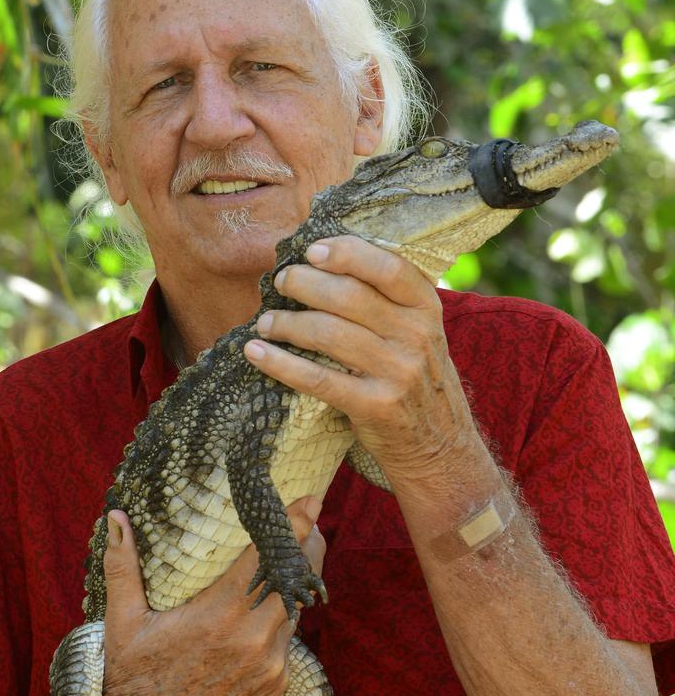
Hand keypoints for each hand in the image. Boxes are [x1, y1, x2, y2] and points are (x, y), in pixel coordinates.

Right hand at [99, 496, 324, 695]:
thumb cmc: (128, 687)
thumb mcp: (122, 624)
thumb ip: (123, 566)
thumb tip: (116, 519)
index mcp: (219, 616)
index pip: (270, 557)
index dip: (294, 524)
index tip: (311, 498)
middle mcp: (253, 640)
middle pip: (299, 579)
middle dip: (305, 546)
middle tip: (306, 521)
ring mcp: (270, 666)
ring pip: (297, 609)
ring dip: (296, 582)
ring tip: (289, 558)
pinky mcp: (274, 687)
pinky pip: (288, 640)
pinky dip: (283, 618)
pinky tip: (268, 609)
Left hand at [242, 236, 480, 484]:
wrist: (439, 444)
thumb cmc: (415, 378)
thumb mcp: (418, 332)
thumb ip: (388, 300)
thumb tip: (326, 261)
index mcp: (426, 308)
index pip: (388, 267)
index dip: (346, 253)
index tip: (311, 251)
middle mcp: (415, 336)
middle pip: (350, 296)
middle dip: (306, 284)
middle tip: (281, 282)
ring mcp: (397, 372)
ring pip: (328, 333)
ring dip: (287, 323)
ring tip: (265, 322)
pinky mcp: (374, 405)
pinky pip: (317, 379)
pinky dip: (280, 364)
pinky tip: (255, 353)